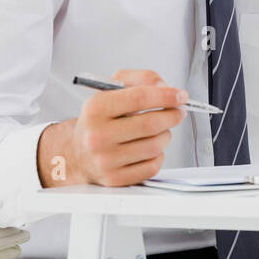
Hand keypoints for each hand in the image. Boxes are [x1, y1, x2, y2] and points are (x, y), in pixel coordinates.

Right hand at [38, 69, 185, 186]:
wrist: (78, 152)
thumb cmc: (100, 119)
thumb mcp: (112, 90)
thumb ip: (141, 80)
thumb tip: (165, 87)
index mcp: (95, 108)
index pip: (139, 98)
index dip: (166, 95)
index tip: (181, 96)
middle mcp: (97, 135)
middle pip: (150, 124)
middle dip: (172, 115)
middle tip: (178, 111)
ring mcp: (105, 160)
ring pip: (154, 146)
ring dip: (165, 135)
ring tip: (160, 130)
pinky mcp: (114, 179)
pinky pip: (152, 167)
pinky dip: (158, 155)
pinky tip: (150, 149)